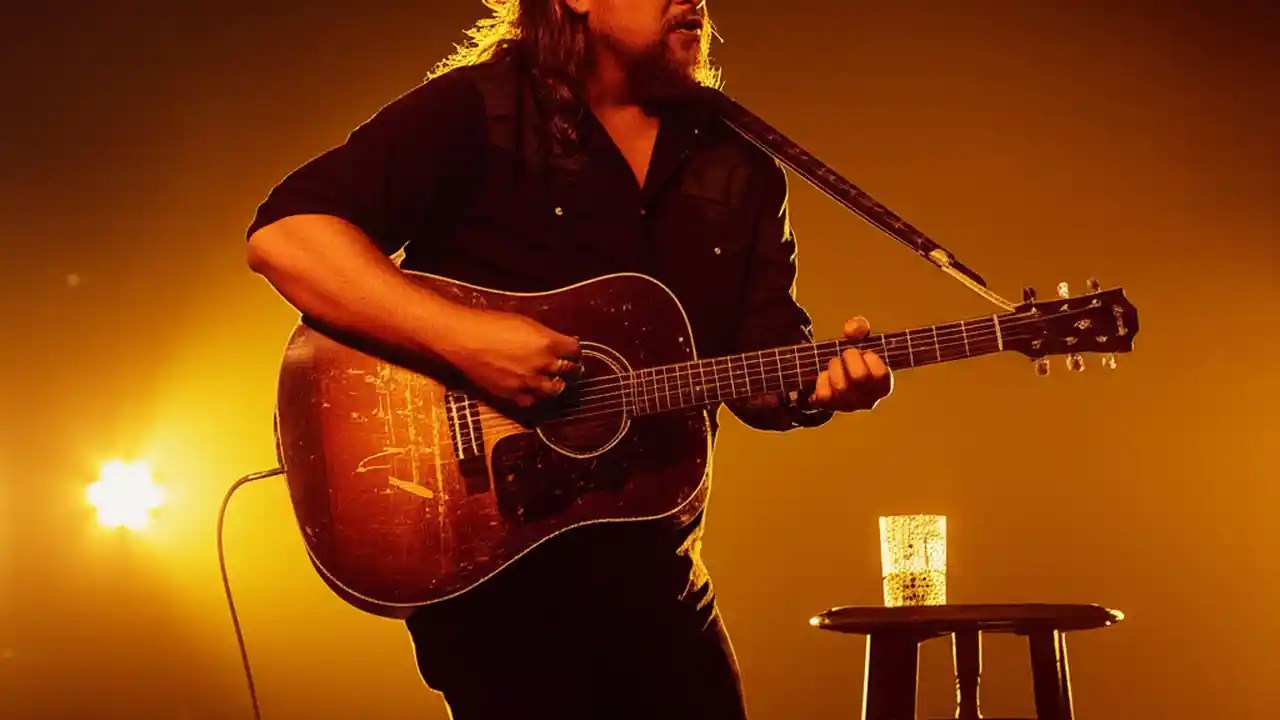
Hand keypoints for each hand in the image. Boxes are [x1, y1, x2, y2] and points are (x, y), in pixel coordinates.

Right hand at [439, 308, 580, 408]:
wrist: (463, 340)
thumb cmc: (489, 325)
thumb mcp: (525, 322)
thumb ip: (546, 335)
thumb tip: (561, 341)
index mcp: (548, 342)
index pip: (576, 351)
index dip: (574, 350)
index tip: (571, 351)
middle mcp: (543, 364)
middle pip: (569, 371)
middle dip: (569, 367)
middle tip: (566, 366)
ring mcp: (529, 382)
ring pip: (555, 389)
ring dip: (555, 384)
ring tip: (551, 380)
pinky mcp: (514, 395)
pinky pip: (533, 401)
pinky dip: (535, 396)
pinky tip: (531, 389)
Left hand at [809, 316, 892, 412]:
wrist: (832, 381)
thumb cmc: (853, 360)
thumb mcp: (861, 341)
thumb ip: (860, 329)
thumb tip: (851, 330)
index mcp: (883, 387)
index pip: (880, 373)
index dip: (870, 357)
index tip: (865, 354)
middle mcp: (868, 401)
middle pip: (860, 377)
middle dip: (850, 357)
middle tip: (847, 355)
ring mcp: (848, 406)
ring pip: (840, 386)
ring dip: (834, 366)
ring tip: (836, 364)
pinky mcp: (829, 407)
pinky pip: (823, 394)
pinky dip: (822, 379)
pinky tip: (826, 376)